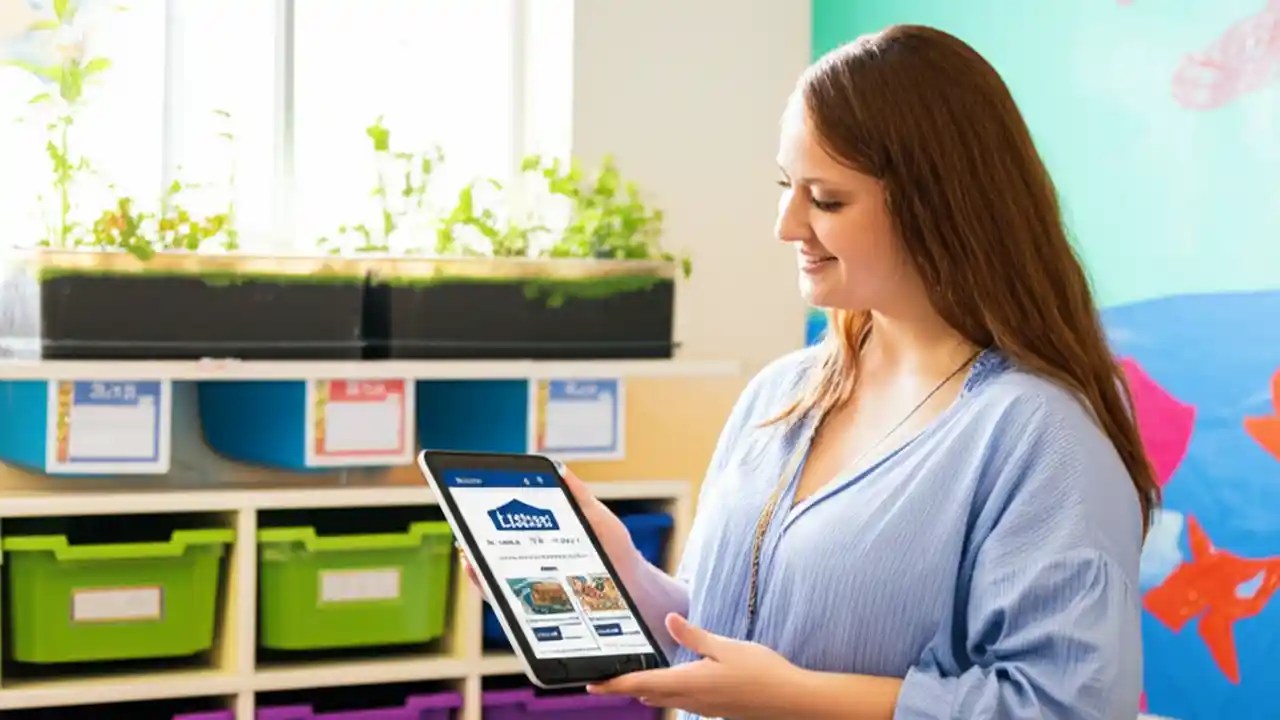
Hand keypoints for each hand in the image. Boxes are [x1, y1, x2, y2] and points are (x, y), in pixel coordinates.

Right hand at [458, 462, 642, 587]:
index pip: (508, 529)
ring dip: (478, 567)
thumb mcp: (598, 518)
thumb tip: (557, 469)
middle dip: (476, 542)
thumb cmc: (616, 552)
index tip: (473, 504)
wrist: (634, 587)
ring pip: (495, 577)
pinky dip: (492, 590)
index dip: (488, 519)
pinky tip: (487, 578)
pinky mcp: (539, 609)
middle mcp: (533, 563)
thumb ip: (577, 497)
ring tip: (470, 555)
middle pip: (495, 553)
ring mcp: (534, 586)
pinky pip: (509, 602)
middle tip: (465, 531)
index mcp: (542, 540)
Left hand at [587, 613, 804, 719]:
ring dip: (643, 690)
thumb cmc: (761, 671)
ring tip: (627, 682)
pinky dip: (665, 692)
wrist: (789, 700)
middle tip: (601, 682)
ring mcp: (703, 706)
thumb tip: (669, 620)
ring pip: (664, 699)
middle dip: (623, 687)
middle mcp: (691, 698)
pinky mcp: (714, 707)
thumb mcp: (726, 646)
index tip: (593, 684)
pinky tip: (667, 686)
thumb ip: (694, 636)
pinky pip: (681, 700)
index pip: (642, 682)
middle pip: (648, 693)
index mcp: (690, 682)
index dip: (615, 683)